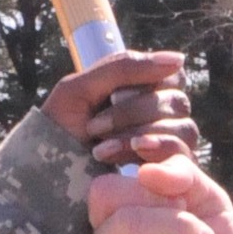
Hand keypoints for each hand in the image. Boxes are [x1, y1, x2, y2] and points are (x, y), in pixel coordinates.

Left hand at [45, 50, 195, 168]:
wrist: (49, 174)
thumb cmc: (61, 129)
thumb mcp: (82, 87)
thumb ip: (124, 67)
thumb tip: (179, 59)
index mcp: (146, 90)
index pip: (171, 76)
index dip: (145, 82)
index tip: (110, 96)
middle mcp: (165, 117)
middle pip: (176, 102)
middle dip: (132, 113)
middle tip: (94, 128)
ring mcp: (171, 146)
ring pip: (182, 128)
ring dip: (138, 134)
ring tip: (100, 150)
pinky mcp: (172, 175)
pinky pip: (182, 155)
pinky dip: (155, 151)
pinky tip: (130, 158)